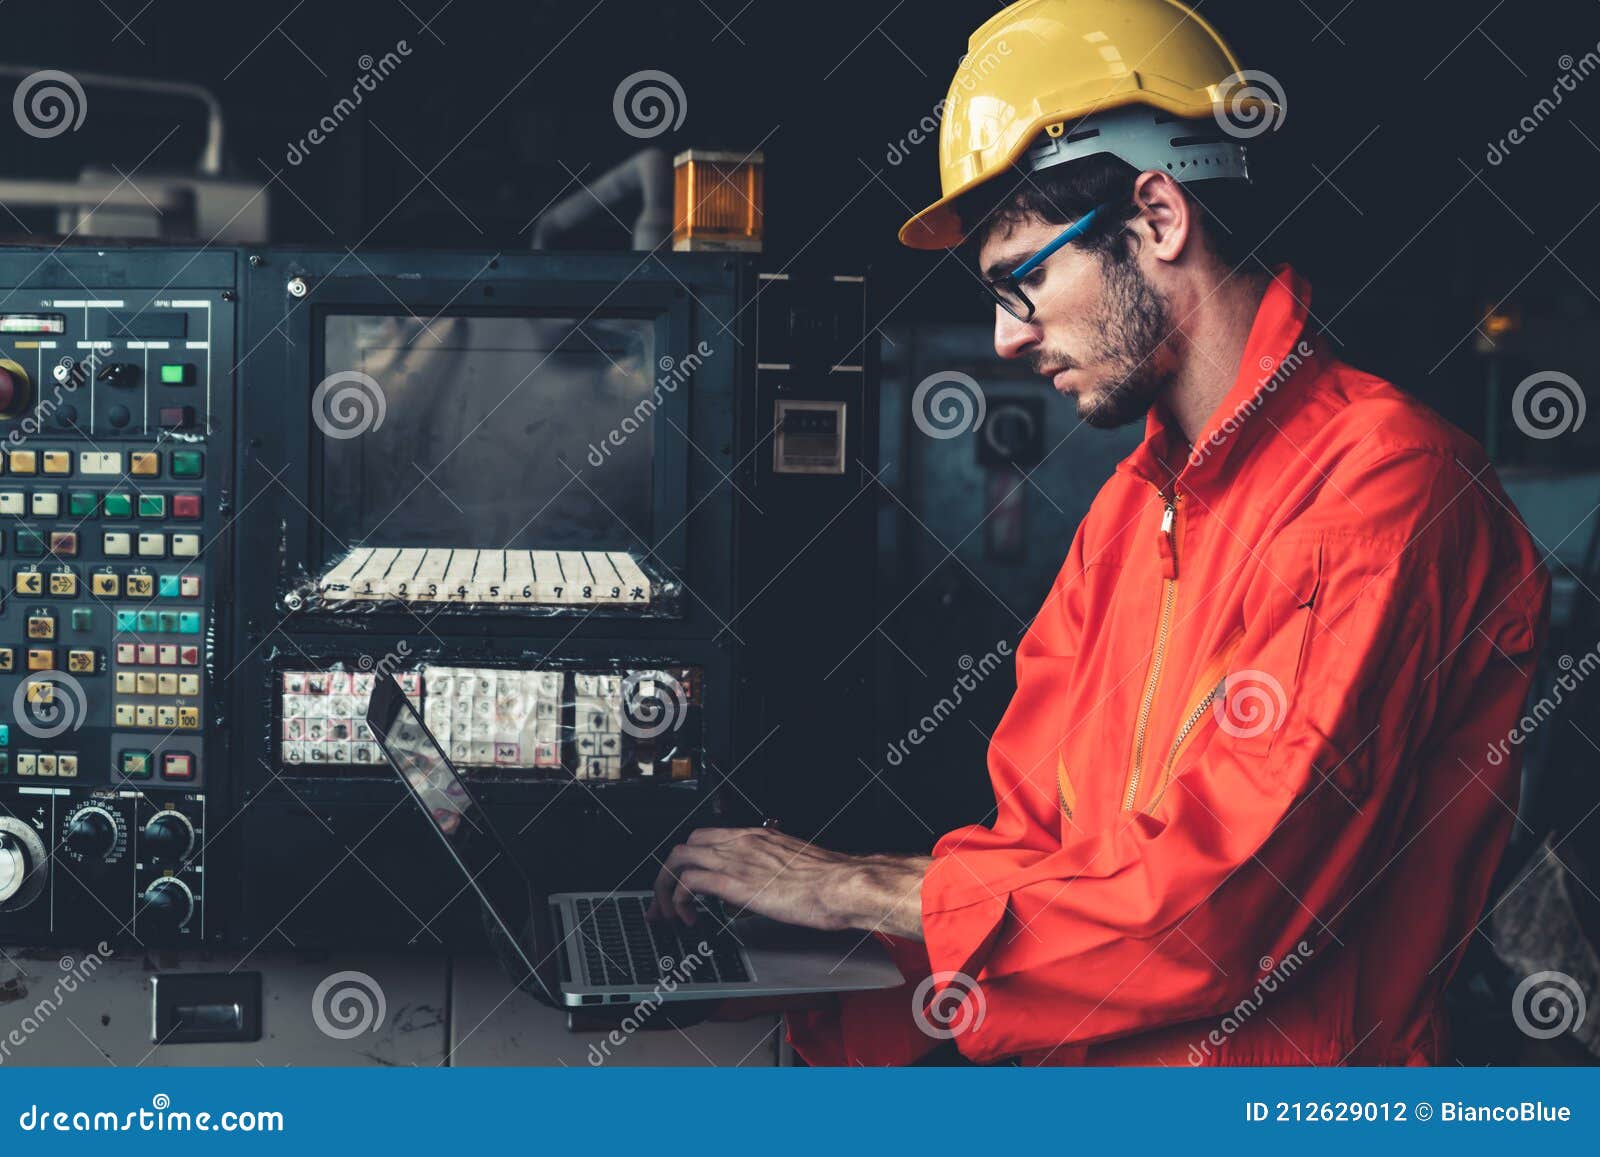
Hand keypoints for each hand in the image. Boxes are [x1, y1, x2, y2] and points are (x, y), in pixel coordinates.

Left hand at [646, 827, 930, 939]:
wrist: (844, 884)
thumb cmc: (831, 881)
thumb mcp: (794, 869)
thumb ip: (770, 873)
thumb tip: (759, 891)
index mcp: (756, 836)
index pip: (703, 836)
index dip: (685, 861)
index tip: (679, 884)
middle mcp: (741, 842)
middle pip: (682, 847)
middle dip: (664, 877)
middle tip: (661, 904)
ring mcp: (736, 860)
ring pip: (677, 861)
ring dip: (664, 890)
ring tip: (667, 915)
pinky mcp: (735, 882)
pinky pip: (689, 883)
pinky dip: (679, 901)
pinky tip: (689, 919)